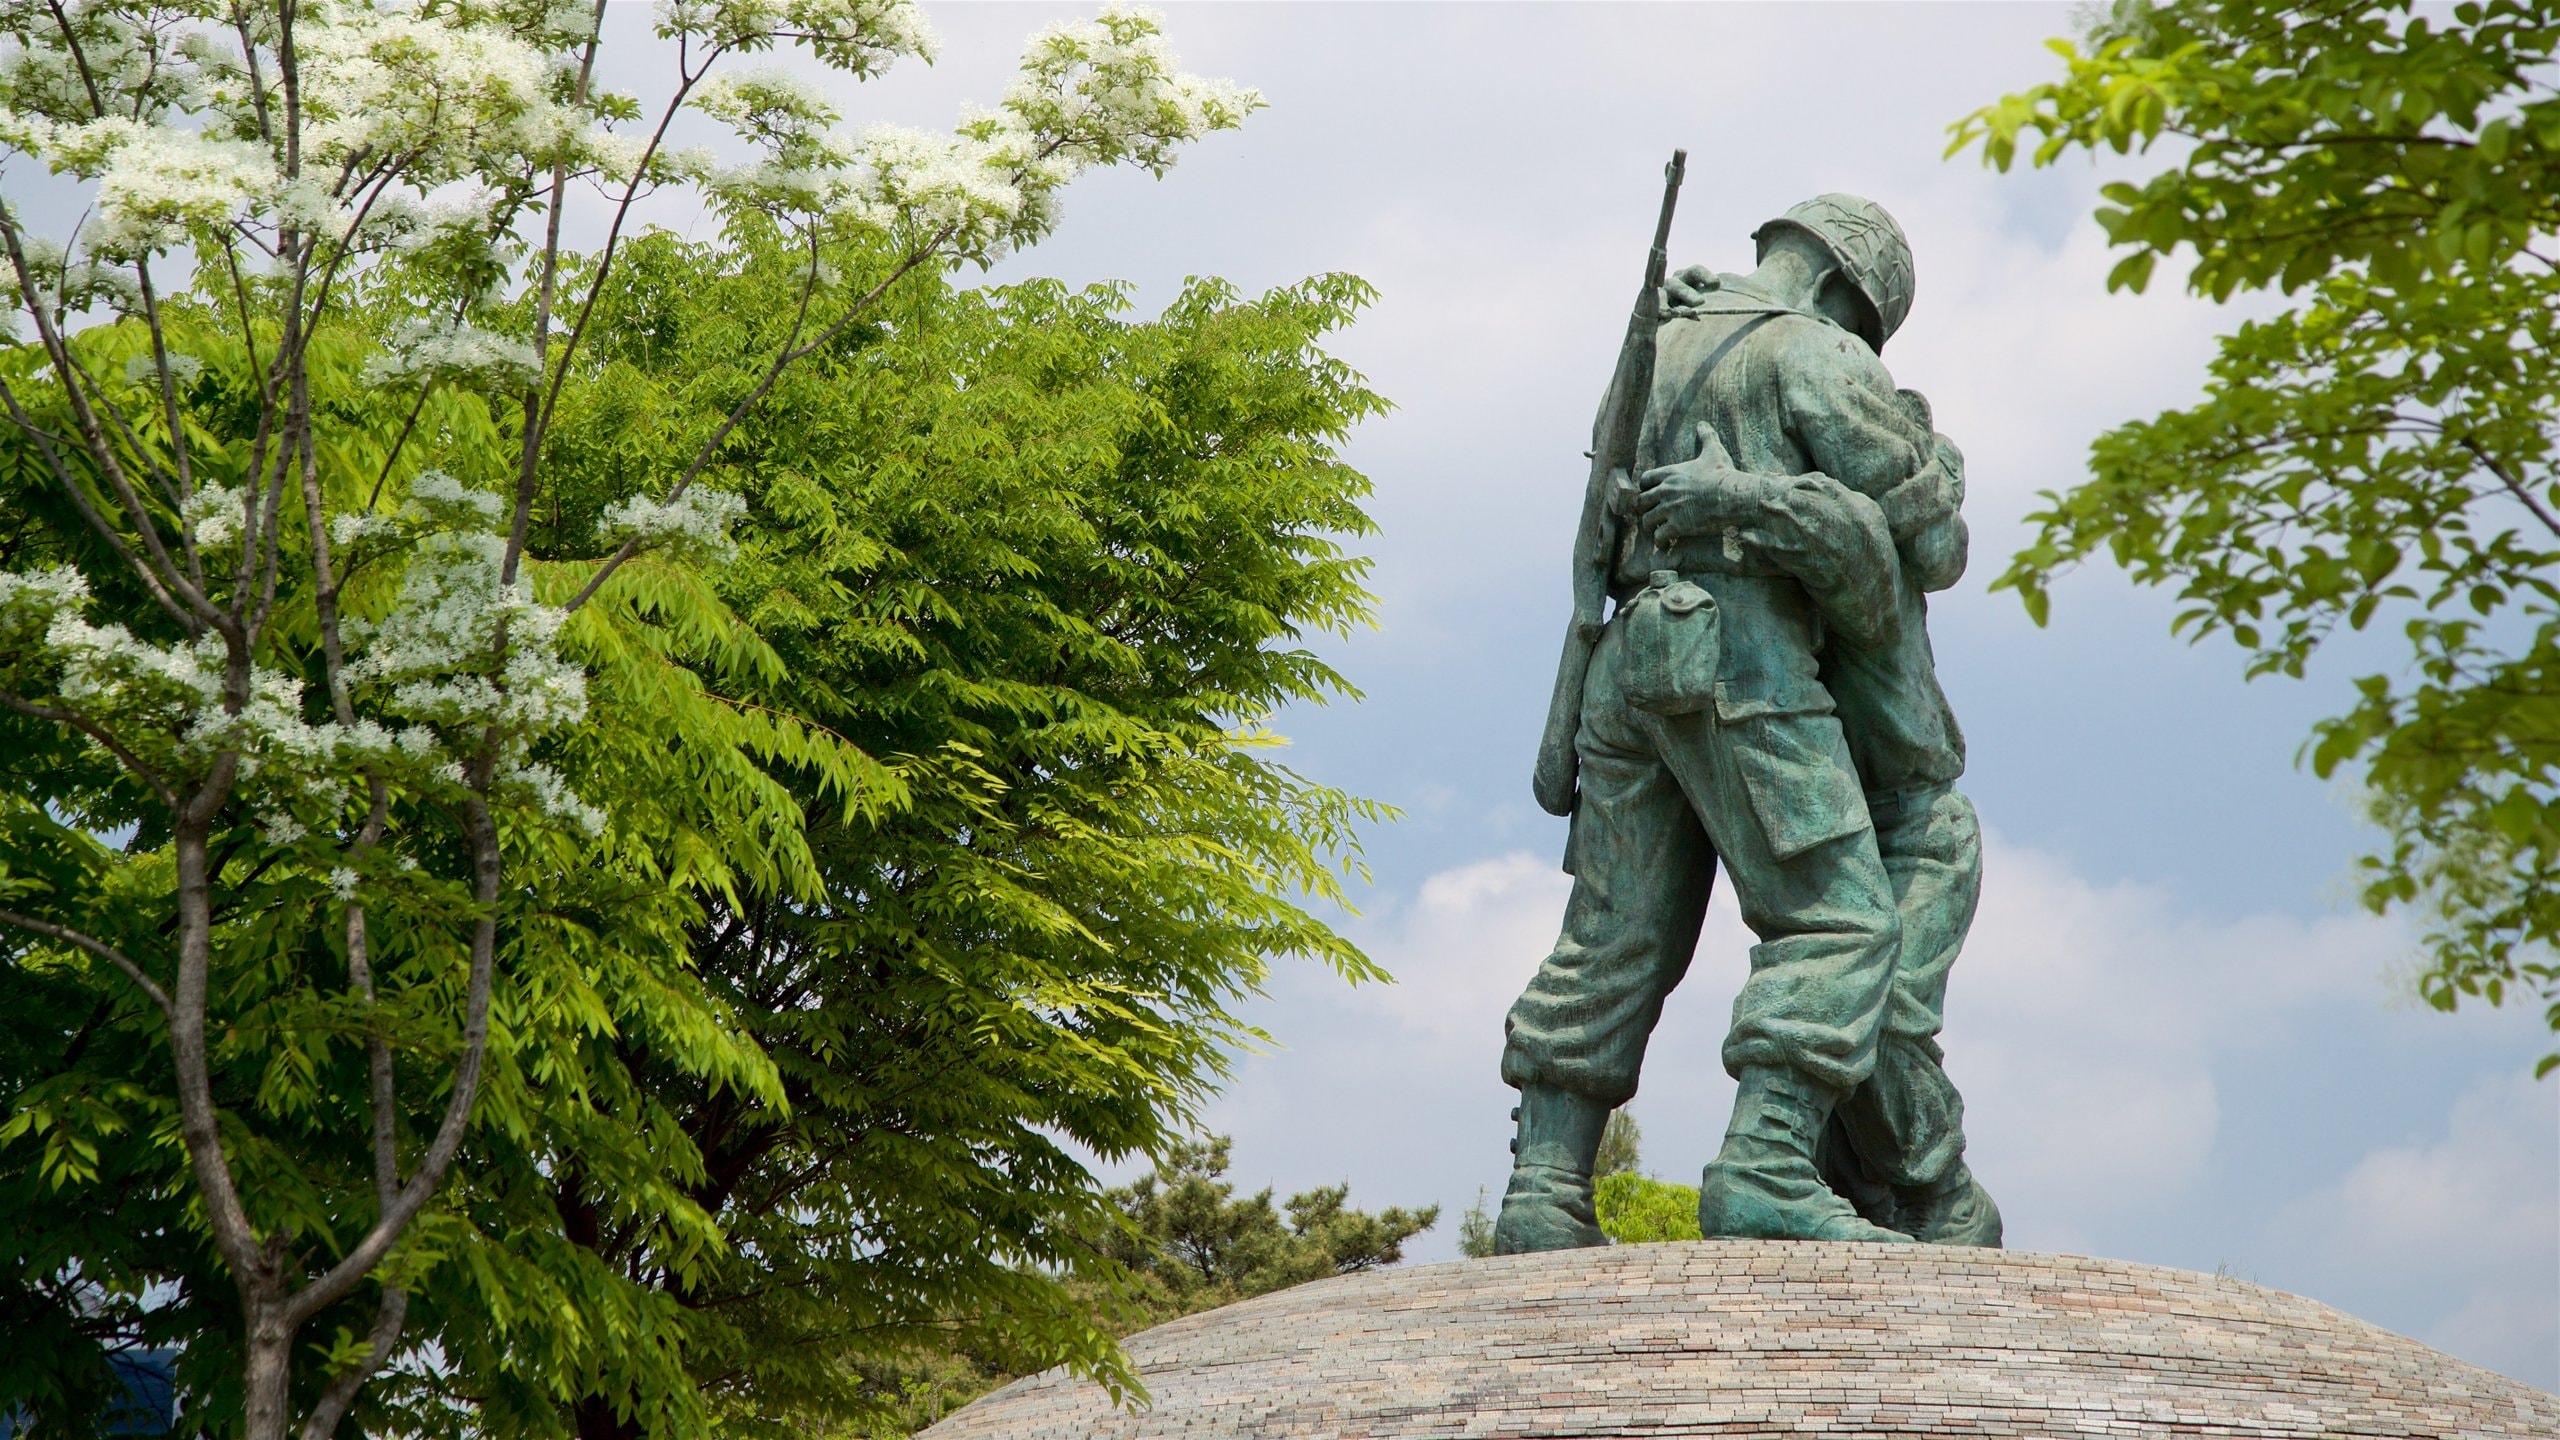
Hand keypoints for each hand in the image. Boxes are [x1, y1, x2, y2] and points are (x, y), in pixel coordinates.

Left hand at [1636, 423, 1781, 544]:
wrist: (1734, 495)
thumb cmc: (1723, 473)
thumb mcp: (1714, 451)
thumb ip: (1706, 436)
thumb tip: (1703, 423)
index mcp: (1671, 474)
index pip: (1644, 480)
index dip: (1646, 488)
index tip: (1652, 494)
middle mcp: (1665, 491)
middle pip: (1641, 502)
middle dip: (1645, 508)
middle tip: (1652, 514)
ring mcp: (1669, 509)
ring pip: (1646, 521)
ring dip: (1651, 526)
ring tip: (1658, 531)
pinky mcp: (1677, 526)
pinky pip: (1659, 537)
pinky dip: (1660, 542)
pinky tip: (1666, 544)